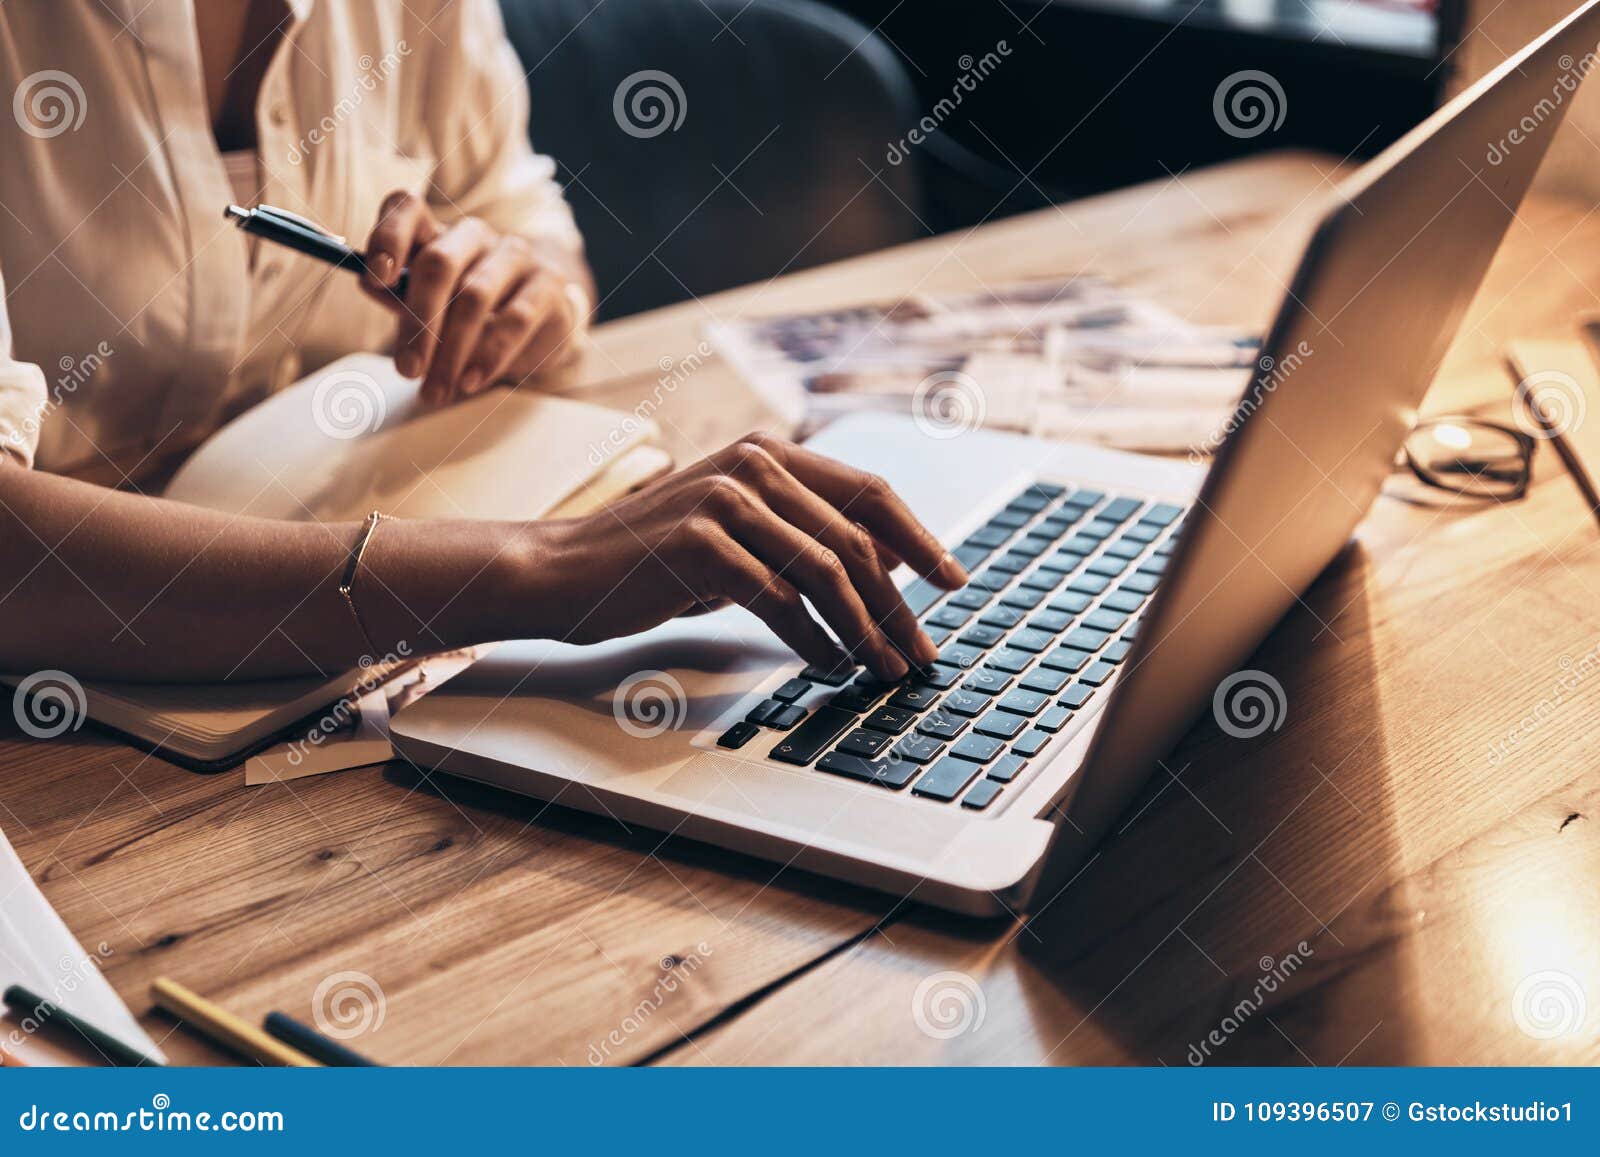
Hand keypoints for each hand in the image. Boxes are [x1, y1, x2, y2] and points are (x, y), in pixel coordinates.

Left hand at [360, 190, 589, 403]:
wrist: (540, 320)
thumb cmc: (472, 313)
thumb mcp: (429, 306)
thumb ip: (399, 296)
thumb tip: (371, 284)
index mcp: (435, 232)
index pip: (407, 209)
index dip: (387, 238)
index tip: (375, 280)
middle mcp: (474, 234)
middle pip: (439, 261)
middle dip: (418, 321)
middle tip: (407, 369)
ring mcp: (515, 254)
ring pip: (476, 295)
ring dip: (451, 350)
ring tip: (436, 389)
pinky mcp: (549, 283)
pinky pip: (517, 318)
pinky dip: (490, 355)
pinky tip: (472, 380)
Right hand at [520, 433, 967, 679]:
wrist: (561, 570)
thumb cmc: (653, 559)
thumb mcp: (738, 533)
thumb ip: (804, 533)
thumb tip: (890, 558)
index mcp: (769, 453)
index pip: (869, 491)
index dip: (920, 537)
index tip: (953, 579)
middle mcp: (753, 464)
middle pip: (856, 538)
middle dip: (898, 603)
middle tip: (918, 652)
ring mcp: (726, 500)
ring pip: (826, 571)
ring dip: (864, 630)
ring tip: (881, 671)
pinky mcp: (701, 544)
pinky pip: (780, 599)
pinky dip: (813, 640)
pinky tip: (828, 666)